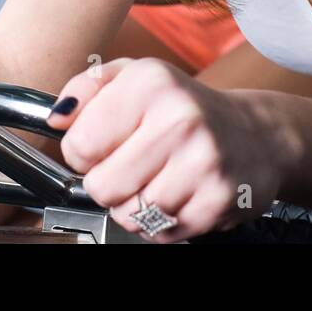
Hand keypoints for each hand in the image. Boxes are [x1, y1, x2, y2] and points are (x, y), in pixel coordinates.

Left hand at [45, 58, 282, 242]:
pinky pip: (161, 233)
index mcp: (150, 82)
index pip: (79, 145)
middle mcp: (179, 118)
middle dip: (107, 183)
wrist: (256, 134)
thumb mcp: (135, 77)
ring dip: (134, 206)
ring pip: (129, 215)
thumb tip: (55, 117)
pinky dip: (162, 222)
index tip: (104, 146)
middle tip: (131, 167)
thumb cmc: (184, 107)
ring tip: (156, 180)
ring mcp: (202, 161)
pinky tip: (178, 194)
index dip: (83, 153)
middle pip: (101, 187)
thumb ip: (87, 88)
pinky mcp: (218, 199)